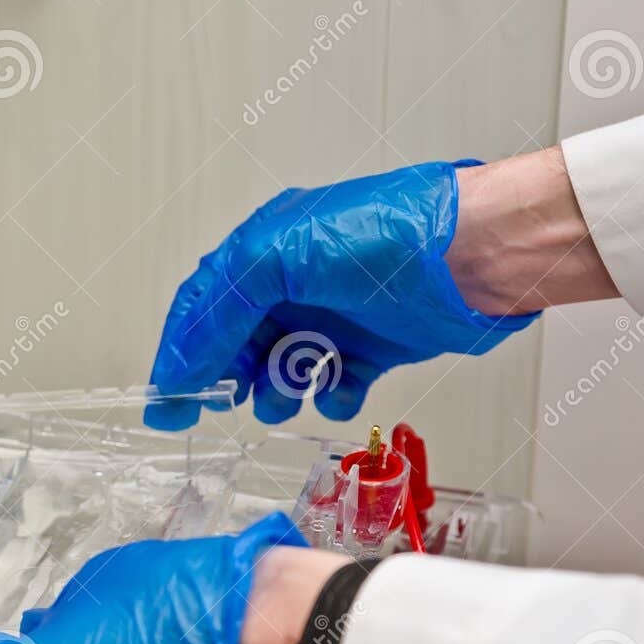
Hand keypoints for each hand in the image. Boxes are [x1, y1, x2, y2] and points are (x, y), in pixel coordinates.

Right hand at [145, 159, 538, 429]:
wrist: (478, 256)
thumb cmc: (391, 236)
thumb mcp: (282, 257)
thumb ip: (224, 307)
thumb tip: (186, 362)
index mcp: (268, 247)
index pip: (204, 304)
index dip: (179, 353)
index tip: (165, 400)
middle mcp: (299, 279)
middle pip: (239, 341)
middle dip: (227, 376)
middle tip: (217, 408)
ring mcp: (337, 313)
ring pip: (284, 367)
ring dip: (278, 390)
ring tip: (284, 397)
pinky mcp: (376, 344)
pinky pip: (336, 382)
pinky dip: (331, 395)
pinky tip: (338, 391)